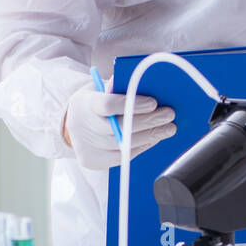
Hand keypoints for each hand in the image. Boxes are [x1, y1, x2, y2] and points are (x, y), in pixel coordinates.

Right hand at [62, 82, 176, 169]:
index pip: (107, 105)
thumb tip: (143, 84)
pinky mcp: (90, 161)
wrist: (76, 124)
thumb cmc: (96, 102)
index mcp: (84, 103)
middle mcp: (80, 126)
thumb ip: (119, 87)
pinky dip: (141, 148)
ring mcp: (84, 146)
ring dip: (150, 136)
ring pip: (122, 145)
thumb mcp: (103, 88)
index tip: (153, 103)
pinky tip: (153, 139)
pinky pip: (121, 157)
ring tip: (167, 128)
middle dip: (148, 122)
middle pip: (118, 128)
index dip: (132, 105)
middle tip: (169, 116)